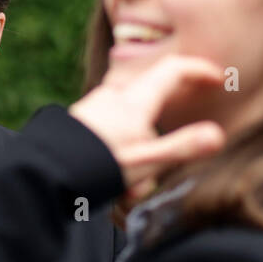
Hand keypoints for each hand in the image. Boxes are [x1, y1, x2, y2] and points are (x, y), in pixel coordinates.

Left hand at [69, 55, 225, 198]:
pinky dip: (115, 157)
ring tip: (124, 191)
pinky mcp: (79, 122)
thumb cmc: (96, 166)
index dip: (198, 70)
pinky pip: (109, 135)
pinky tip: (106, 184)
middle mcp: (113, 96)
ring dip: (134, 159)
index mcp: (134, 100)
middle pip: (152, 111)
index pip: (173, 70)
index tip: (217, 78)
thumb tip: (218, 135)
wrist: (44, 172)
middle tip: (149, 177)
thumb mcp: (145, 162)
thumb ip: (182, 148)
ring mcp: (93, 107)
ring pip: (130, 128)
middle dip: (158, 146)